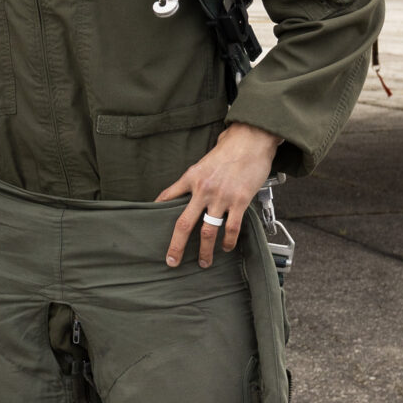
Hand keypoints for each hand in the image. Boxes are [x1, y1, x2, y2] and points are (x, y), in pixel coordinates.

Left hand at [157, 122, 282, 268]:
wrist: (251, 140)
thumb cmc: (229, 148)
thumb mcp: (204, 161)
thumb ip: (195, 177)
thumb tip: (188, 190)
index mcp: (191, 177)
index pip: (168, 197)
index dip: (157, 210)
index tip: (150, 223)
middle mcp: (203, 189)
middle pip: (184, 224)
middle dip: (177, 246)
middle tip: (172, 261)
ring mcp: (221, 197)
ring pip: (208, 231)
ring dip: (205, 251)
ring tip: (204, 262)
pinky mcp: (240, 201)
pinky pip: (232, 228)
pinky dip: (228, 241)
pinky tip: (226, 248)